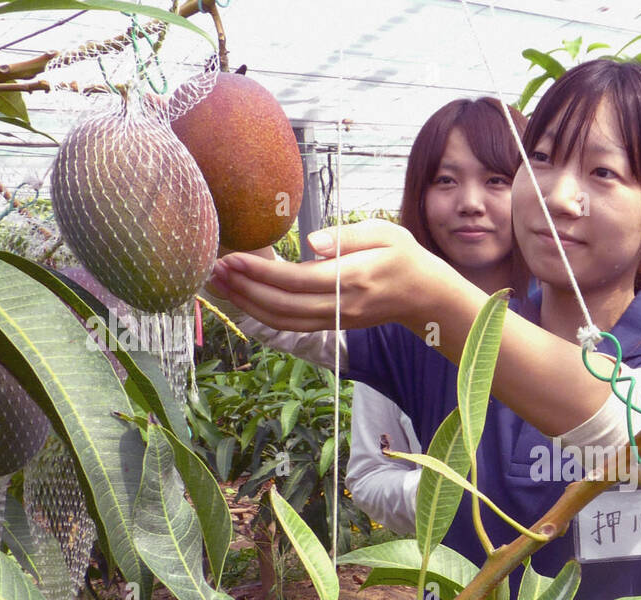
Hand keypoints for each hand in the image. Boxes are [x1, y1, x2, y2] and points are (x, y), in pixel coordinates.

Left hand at [206, 221, 464, 333]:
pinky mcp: (332, 324)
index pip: (299, 280)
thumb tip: (311, 241)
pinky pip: (291, 324)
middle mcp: (343, 306)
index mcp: (355, 280)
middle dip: (245, 290)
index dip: (262, 272)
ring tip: (220, 285)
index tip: (233, 257)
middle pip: (284, 306)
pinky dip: (262, 314)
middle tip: (214, 270)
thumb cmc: (406, 257)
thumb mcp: (386, 234)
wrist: (426, 297)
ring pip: (284, 321)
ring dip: (247, 305)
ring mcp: (337, 320)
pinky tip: (243, 297)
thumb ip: (348, 236)